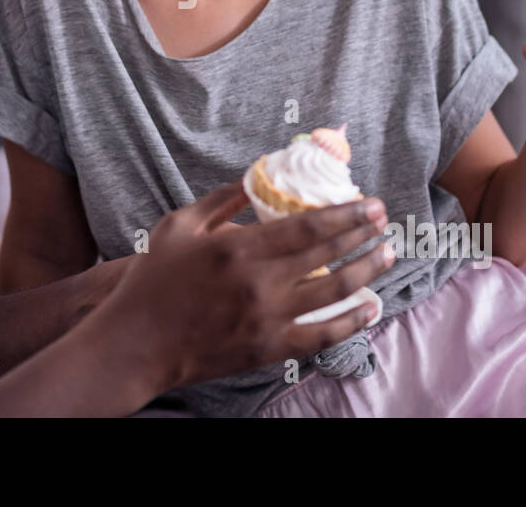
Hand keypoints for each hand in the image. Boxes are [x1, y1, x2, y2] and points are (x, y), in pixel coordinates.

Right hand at [89, 181, 392, 396]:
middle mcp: (259, 282)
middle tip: (386, 220)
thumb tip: (255, 177)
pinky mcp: (268, 349)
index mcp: (238, 248)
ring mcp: (267, 318)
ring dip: (366, 271)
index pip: (308, 226)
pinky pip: (321, 337)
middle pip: (327, 255)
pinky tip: (370, 308)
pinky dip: (351, 323)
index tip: (370, 203)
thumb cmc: (153, 281)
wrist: (137, 343)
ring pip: (333, 293)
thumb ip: (220, 201)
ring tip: (387, 254)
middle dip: (364, 234)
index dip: (346, 214)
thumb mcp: (179, 226)